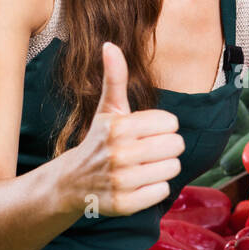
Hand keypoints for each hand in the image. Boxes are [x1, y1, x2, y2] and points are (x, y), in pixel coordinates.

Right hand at [71, 42, 185, 215]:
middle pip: (176, 146)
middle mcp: (119, 153)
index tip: (143, 133)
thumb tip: (109, 45)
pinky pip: (163, 191)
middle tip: (145, 152)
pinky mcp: (125, 204)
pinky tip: (136, 185)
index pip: (172, 123)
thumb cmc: (99, 141)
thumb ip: (114, 78)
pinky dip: (154, 189)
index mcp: (119, 127)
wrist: (71, 182)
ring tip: (140, 168)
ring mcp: (121, 180)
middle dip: (165, 148)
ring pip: (173, 169)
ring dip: (161, 169)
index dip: (162, 128)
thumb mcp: (107, 110)